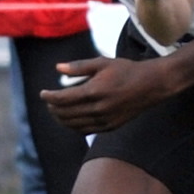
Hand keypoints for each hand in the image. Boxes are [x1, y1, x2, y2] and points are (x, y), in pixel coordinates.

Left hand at [39, 56, 174, 133]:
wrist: (151, 85)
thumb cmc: (126, 70)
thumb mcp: (102, 63)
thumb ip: (78, 67)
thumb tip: (57, 68)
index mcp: (94, 91)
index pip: (63, 99)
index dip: (50, 97)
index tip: (43, 94)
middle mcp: (98, 108)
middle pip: (66, 113)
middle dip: (53, 108)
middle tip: (49, 102)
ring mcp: (105, 120)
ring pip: (74, 124)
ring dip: (61, 119)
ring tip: (56, 111)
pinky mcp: (111, 127)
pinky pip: (86, 130)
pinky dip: (74, 126)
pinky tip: (70, 120)